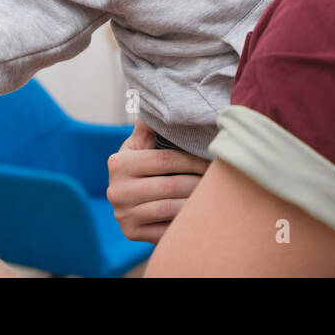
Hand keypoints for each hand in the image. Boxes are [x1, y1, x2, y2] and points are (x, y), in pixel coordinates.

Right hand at [106, 118, 210, 243]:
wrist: (131, 199)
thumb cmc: (145, 165)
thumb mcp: (142, 143)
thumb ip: (149, 124)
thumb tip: (159, 101)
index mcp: (118, 162)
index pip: (165, 160)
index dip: (194, 160)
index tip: (213, 162)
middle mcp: (115, 190)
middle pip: (170, 186)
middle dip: (199, 183)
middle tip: (220, 181)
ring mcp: (121, 215)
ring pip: (170, 209)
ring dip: (197, 203)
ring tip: (214, 197)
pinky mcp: (130, 234)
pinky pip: (166, 230)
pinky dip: (186, 222)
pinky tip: (200, 214)